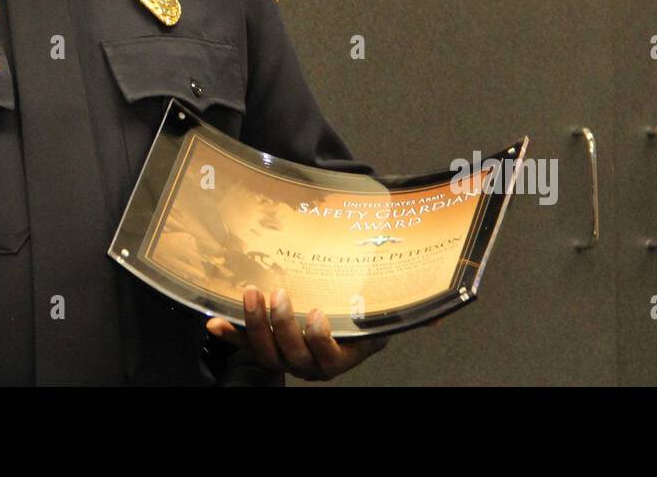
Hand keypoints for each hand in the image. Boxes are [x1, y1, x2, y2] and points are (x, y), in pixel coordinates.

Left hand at [205, 285, 410, 381]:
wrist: (334, 318)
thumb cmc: (359, 315)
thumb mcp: (384, 314)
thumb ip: (411, 314)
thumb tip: (442, 314)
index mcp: (338, 356)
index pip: (327, 357)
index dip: (319, 339)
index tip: (318, 314)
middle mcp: (308, 362)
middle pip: (291, 354)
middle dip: (282, 325)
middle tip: (281, 294)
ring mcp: (282, 354)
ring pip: (265, 350)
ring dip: (254, 324)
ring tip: (253, 294)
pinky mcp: (261, 343)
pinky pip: (242, 344)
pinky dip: (228, 334)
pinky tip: (214, 322)